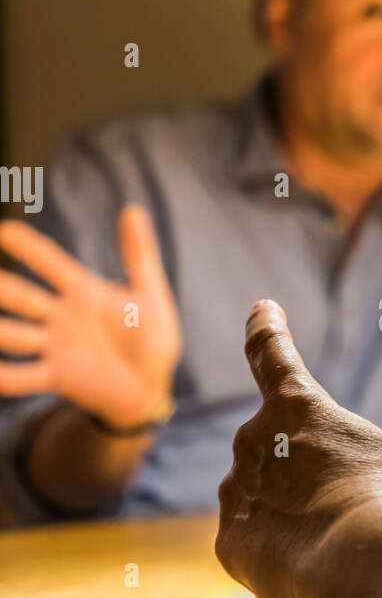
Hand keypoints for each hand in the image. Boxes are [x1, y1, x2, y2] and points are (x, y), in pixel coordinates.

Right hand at [0, 206, 180, 426]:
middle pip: (22, 297)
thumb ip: (139, 255)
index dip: (28, 247)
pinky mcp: (57, 377)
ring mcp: (56, 347)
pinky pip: (24, 377)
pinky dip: (4, 376)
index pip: (50, 262)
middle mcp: (61, 316)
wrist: (151, 388)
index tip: (5, 230)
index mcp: (83, 292)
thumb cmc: (151, 338)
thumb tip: (133, 209)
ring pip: (15, 334)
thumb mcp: (150, 295)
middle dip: (1, 287)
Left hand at [215, 299, 381, 597]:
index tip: (261, 308)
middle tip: (351, 494)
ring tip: (339, 537)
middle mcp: (252, 442)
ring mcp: (236, 494)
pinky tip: (314, 563)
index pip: (270, 351)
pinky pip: (252, 538)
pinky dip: (278, 545)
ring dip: (291, 504)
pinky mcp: (232, 545)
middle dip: (304, 461)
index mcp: (295, 405)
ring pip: (260, 490)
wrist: (361, 577)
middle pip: (275, 440)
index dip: (267, 327)